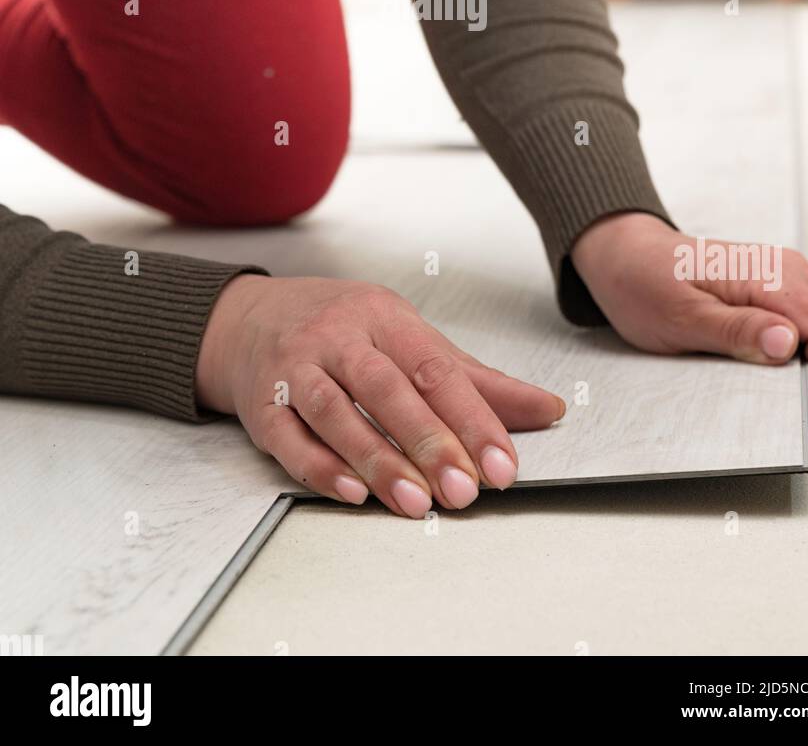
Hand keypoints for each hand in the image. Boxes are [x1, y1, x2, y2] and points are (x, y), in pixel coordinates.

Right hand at [195, 273, 566, 516]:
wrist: (249, 320)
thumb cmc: (341, 331)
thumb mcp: (408, 338)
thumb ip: (475, 381)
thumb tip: (547, 409)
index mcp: (384, 318)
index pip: (434, 368)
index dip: (472, 419)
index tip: (501, 465)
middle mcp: (338, 337)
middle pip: (386, 388)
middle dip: (428, 442)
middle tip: (463, 491)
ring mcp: (295, 368)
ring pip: (335, 412)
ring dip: (377, 460)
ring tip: (415, 502)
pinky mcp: (263, 404)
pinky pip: (290, 437)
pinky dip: (320, 466)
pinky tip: (352, 492)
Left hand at [570, 213, 807, 397]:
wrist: (627, 256)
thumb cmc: (645, 282)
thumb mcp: (680, 318)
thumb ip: (737, 331)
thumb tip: (787, 343)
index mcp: (772, 277)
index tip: (780, 389)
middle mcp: (790, 272)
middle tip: (778, 385)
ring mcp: (790, 279)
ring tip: (771, 370)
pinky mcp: (783, 290)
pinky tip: (770, 356)